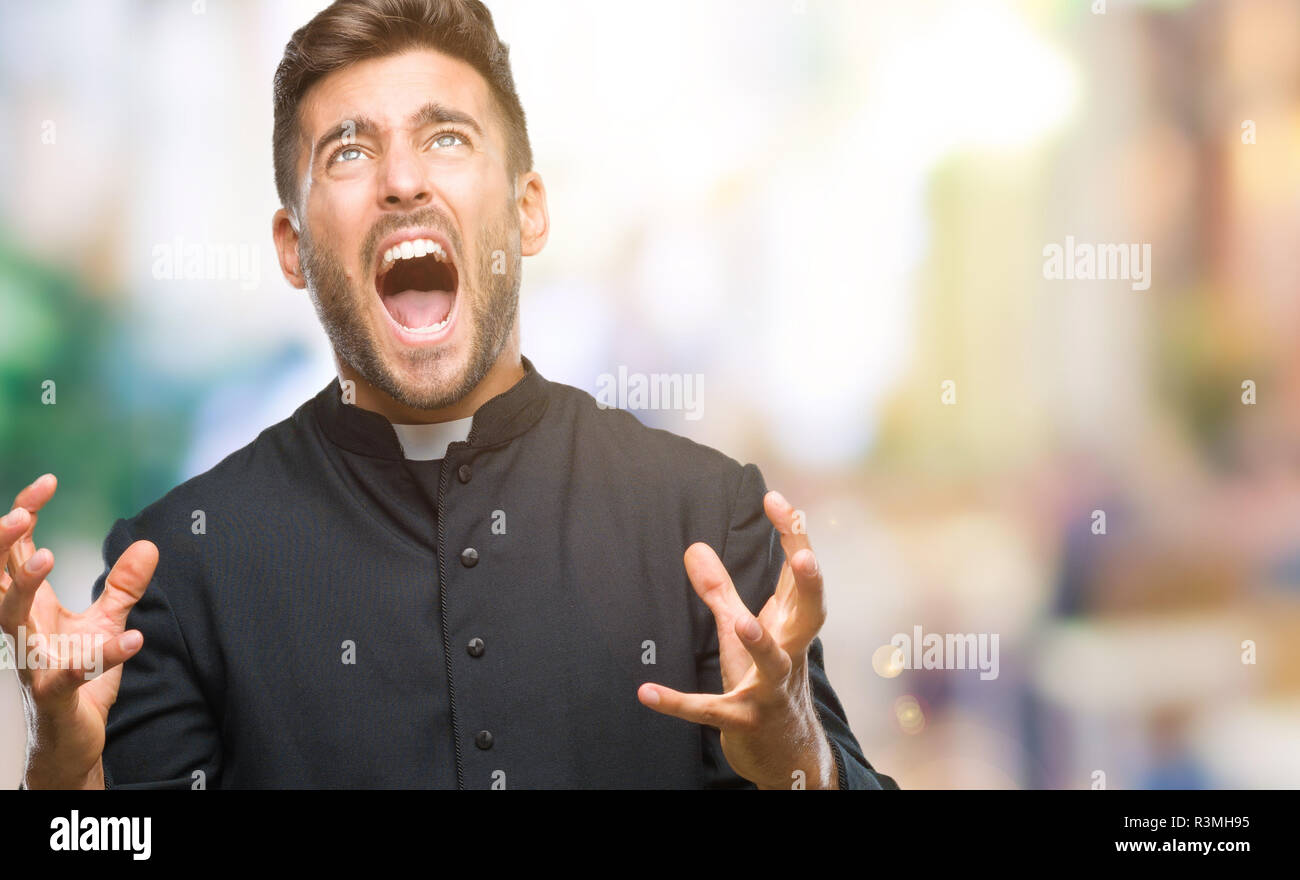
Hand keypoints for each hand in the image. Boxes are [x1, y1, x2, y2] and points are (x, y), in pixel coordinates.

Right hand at [0, 474, 157, 788]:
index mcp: (30, 607)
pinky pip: (70, 675)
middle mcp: (22, 630)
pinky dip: (102, 655)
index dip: (23, 515)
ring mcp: (33, 662)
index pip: (15, 553)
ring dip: (24, 587)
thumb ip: (123, 585)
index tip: (47, 481)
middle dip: (0, 546)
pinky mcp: (55, 695)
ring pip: (11, 621)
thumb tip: (148, 544)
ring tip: (50, 557)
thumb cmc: (78, 674)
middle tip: (18, 515)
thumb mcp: (104, 621)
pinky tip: (132, 638)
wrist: (73, 735)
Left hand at [638, 490, 837, 788]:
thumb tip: (692, 546)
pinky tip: (646, 692)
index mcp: (791, 626)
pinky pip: (710, 711)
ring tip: (744, 623)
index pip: (800, 575)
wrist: (789, 753)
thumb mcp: (743, 631)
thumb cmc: (768, 680)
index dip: (793, 537)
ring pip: (772, 665)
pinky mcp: (743, 720)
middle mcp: (790, 653)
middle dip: (809, 586)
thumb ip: (720, 590)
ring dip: (761, 644)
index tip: (775, 499)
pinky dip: (678, 703)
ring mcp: (770, 688)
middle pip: (809, 615)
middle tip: (803, 558)